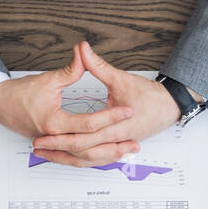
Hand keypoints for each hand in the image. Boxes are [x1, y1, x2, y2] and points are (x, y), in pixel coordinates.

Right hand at [0, 45, 136, 154]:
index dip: (111, 116)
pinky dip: (93, 157)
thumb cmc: (18, 93)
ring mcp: (54, 144)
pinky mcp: (55, 146)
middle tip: (135, 140)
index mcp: (54, 122)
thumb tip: (84, 54)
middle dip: (115, 145)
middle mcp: (55, 137)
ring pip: (85, 157)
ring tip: (127, 152)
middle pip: (91, 147)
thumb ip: (71, 70)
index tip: (127, 110)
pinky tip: (107, 155)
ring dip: (107, 156)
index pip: (89, 123)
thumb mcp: (48, 79)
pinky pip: (77, 157)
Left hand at [31, 41, 180, 167]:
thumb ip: (98, 65)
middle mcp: (117, 140)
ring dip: (67, 158)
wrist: (170, 106)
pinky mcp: (119, 147)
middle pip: (83, 152)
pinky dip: (81, 158)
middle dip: (58, 151)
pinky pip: (97, 158)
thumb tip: (82, 49)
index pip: (84, 136)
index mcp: (117, 127)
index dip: (61, 138)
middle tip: (38, 147)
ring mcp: (119, 146)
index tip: (43, 135)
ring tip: (47, 154)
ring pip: (89, 160)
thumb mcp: (121, 79)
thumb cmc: (150, 96)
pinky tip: (69, 156)